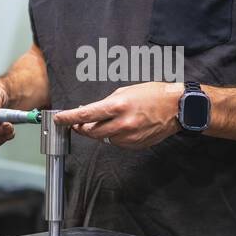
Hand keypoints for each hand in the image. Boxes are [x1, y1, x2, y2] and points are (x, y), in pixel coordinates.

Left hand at [53, 82, 183, 149]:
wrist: (177, 108)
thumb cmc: (153, 94)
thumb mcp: (125, 91)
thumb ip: (106, 103)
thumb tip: (89, 112)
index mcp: (117, 106)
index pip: (85, 115)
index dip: (69, 118)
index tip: (59, 119)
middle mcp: (122, 123)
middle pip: (91, 132)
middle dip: (82, 128)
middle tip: (78, 123)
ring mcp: (129, 137)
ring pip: (104, 139)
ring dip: (101, 131)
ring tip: (110, 120)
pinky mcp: (135, 145)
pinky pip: (118, 143)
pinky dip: (115, 136)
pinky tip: (124, 126)